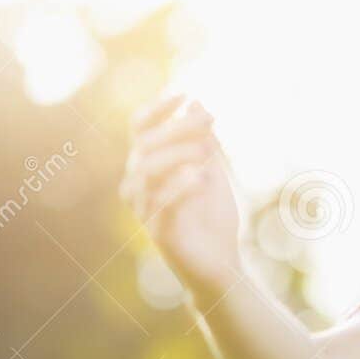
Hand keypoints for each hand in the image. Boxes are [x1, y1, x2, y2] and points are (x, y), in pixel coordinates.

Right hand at [121, 93, 242, 299]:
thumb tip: (196, 103)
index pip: (141, 128)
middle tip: (211, 121)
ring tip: (208, 152)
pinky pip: (159, 203)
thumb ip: (202, 140)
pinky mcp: (157, 231)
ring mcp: (144, 208)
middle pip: (146, 144)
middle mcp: (139, 184)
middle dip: (179, 128)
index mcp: (148, 165)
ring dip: (178, 153)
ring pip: (147, 170)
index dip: (158, 108)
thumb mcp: (212, 171)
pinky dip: (179, 186)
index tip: (184, 94)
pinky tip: (201, 177)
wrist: (221, 264)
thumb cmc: (213, 218)